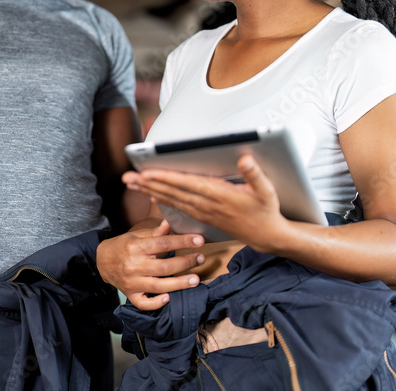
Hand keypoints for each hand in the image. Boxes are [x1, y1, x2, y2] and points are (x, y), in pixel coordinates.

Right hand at [96, 219, 205, 310]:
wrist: (102, 261)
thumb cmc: (123, 246)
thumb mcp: (137, 235)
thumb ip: (155, 232)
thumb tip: (171, 222)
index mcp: (135, 247)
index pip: (163, 243)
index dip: (183, 241)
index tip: (199, 240)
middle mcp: (134, 265)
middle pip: (164, 266)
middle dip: (186, 263)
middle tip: (200, 258)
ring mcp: (132, 282)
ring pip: (159, 286)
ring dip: (179, 284)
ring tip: (195, 280)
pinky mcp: (131, 294)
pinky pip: (144, 303)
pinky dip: (156, 302)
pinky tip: (168, 297)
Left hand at [125, 155, 287, 252]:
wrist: (267, 236)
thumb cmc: (266, 210)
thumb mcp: (266, 191)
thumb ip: (254, 174)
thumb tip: (245, 159)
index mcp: (219, 195)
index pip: (186, 184)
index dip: (166, 178)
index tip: (147, 172)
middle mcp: (207, 204)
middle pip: (173, 192)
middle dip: (149, 184)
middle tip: (128, 178)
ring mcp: (203, 212)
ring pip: (171, 200)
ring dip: (151, 191)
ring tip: (133, 183)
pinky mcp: (203, 217)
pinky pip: (178, 207)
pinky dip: (163, 200)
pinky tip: (151, 195)